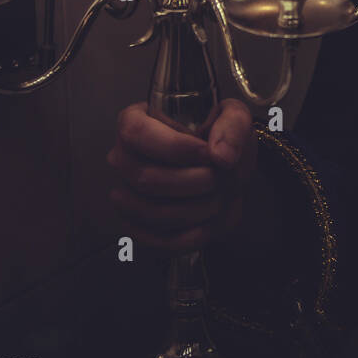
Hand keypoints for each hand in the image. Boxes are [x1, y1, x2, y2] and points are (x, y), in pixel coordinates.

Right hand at [107, 98, 257, 252]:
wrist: (225, 167)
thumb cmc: (220, 137)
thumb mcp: (234, 117)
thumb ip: (232, 127)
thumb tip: (221, 156)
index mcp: (135, 120)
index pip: (136, 134)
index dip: (175, 147)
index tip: (208, 155)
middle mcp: (122, 157)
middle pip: (146, 179)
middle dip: (195, 182)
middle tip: (222, 177)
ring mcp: (125, 193)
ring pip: (152, 212)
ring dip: (197, 209)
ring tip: (220, 196)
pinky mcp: (137, 226)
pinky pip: (157, 240)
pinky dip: (191, 235)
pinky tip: (209, 220)